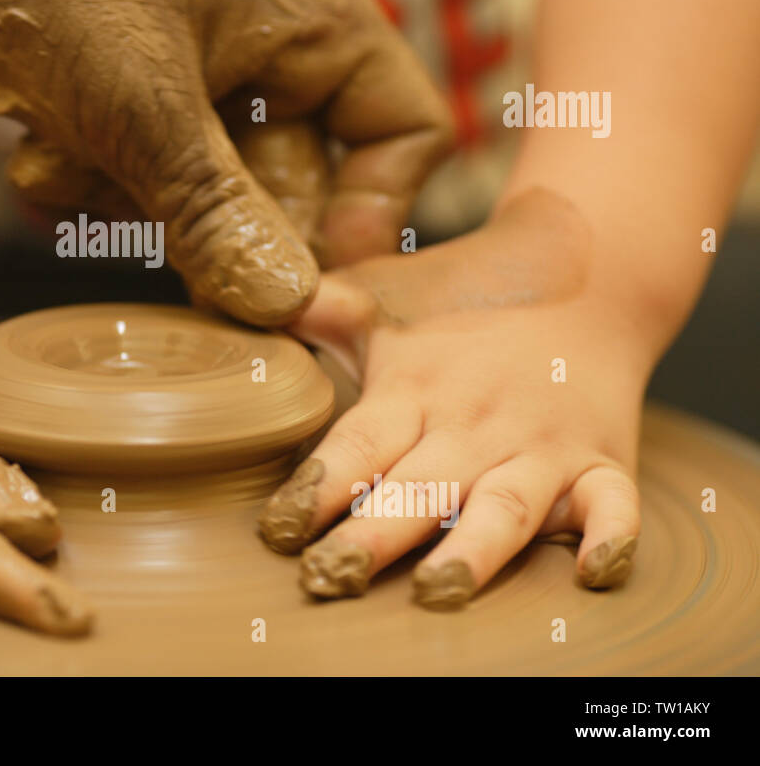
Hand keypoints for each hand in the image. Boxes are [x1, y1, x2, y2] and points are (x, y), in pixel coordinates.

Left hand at [0, 0, 451, 325]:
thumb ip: (218, 209)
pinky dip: (82, 177)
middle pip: (292, 185)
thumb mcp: (143, 100)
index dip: (371, 214)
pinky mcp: (116, 99)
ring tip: (67, 146)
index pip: (404, 129)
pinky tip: (32, 137)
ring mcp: (186, 74)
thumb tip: (288, 305)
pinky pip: (131, 181)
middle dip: (217, 220)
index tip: (310, 283)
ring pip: (201, 195)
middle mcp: (262, 48)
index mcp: (311, 18)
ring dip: (128, 197)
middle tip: (168, 257)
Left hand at [258, 189, 645, 605]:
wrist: (584, 267)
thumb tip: (245, 291)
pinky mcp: (603, 461)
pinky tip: (589, 575)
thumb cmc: (463, 294)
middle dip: (373, 536)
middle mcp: (475, 422)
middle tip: (330, 578)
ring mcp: (541, 444)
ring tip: (435, 592)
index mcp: (414, 387)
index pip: (359, 444)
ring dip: (471, 551)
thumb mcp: (381, 294)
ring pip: (504, 506)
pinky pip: (614, 506)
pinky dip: (610, 539)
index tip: (279, 529)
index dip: (318, 486)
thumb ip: (314, 307)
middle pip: (419, 487)